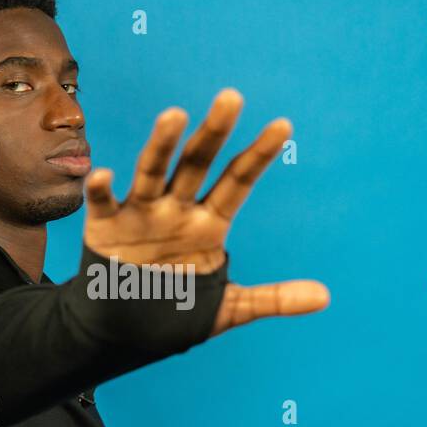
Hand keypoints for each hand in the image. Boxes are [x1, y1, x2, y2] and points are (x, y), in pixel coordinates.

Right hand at [82, 88, 329, 336]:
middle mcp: (177, 209)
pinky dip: (100, 189)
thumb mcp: (229, 307)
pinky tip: (104, 175)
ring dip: (162, 145)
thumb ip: (274, 298)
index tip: (284, 126)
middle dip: (215, 132)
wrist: (124, 329)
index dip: (259, 154)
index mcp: (209, 223)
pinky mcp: (105, 227)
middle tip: (232, 97)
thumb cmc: (176, 309)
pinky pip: (103, 204)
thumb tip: (326, 297)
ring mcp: (141, 214)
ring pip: (153, 171)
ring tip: (175, 115)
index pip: (238, 181)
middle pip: (198, 163)